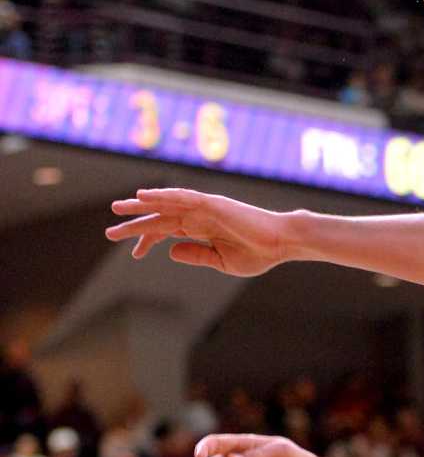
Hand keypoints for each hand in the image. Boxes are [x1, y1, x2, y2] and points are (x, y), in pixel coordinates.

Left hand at [107, 188, 290, 276]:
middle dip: (135, 223)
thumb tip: (170, 251)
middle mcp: (199, 216)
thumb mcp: (221, 261)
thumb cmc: (258, 253)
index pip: (166, 232)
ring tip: (118, 208)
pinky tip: (144, 196)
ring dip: (141, 205)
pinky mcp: (212, 203)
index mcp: (201, 229)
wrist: (281, 244)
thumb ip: (196, 255)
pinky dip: (163, 195)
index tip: (135, 254)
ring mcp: (204, 208)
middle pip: (160, 218)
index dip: (147, 241)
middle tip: (110, 231)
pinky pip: (182, 196)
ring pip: (166, 205)